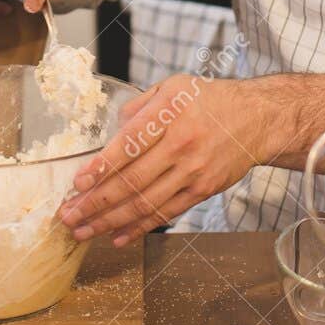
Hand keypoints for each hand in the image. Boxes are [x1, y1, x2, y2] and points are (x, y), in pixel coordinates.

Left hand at [57, 75, 273, 245]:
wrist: (256, 118)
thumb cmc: (208, 100)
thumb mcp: (172, 87)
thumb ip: (139, 107)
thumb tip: (112, 133)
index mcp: (168, 113)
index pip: (128, 145)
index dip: (100, 168)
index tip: (76, 184)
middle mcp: (181, 144)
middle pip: (132, 181)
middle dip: (95, 203)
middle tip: (69, 216)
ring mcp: (193, 171)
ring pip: (145, 202)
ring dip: (110, 221)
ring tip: (83, 231)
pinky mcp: (203, 190)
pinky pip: (166, 213)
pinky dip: (139, 228)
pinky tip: (117, 237)